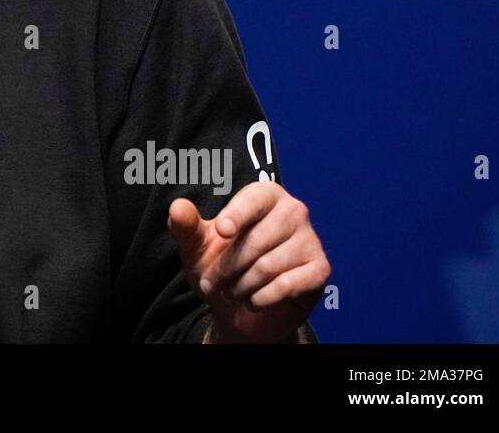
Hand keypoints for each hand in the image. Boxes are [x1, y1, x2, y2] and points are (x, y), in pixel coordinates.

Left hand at [167, 181, 329, 342]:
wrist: (242, 304)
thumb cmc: (221, 264)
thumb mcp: (197, 247)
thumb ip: (185, 226)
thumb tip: (178, 207)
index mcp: (265, 195)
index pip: (252, 200)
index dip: (235, 216)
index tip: (221, 232)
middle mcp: (293, 211)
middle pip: (255, 241)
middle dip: (226, 268)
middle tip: (212, 282)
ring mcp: (310, 240)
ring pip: (268, 266)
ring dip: (240, 286)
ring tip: (231, 291)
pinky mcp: (320, 269)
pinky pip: (288, 285)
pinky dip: (261, 298)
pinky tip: (252, 300)